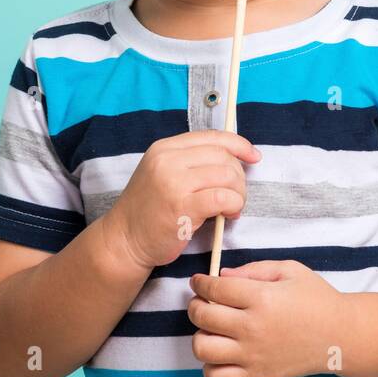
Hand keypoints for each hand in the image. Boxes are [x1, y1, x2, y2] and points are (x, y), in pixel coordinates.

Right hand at [102, 130, 260, 271]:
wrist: (124, 239)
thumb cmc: (149, 210)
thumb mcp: (162, 173)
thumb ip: (190, 162)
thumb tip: (234, 159)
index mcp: (164, 148)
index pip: (212, 137)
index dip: (239, 144)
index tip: (253, 156)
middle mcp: (168, 160)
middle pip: (223, 156)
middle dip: (239, 176)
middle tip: (236, 194)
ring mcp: (174, 183)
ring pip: (226, 176)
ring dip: (238, 193)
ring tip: (231, 207)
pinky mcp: (182, 207)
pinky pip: (222, 198)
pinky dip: (233, 205)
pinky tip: (228, 214)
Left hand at [187, 260, 346, 376]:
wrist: (341, 336)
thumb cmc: (317, 300)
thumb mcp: (289, 270)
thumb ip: (253, 269)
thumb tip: (223, 275)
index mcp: (261, 297)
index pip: (214, 288)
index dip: (201, 282)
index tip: (200, 281)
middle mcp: (253, 327)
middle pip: (203, 315)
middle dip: (196, 304)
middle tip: (203, 301)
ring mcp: (253, 355)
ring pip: (203, 347)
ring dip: (200, 334)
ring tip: (211, 329)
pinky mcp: (256, 376)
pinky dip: (210, 367)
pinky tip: (220, 354)